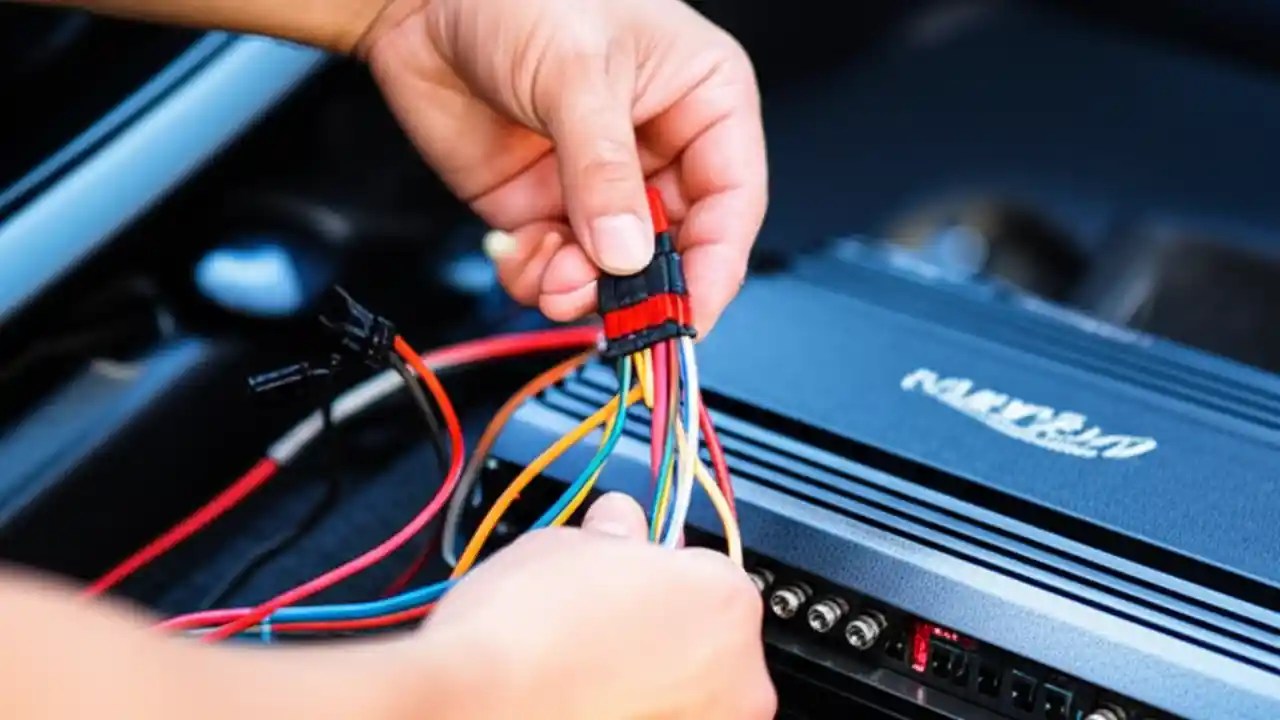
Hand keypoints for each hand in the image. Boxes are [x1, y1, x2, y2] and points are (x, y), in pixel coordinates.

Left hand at [360, 0, 766, 332]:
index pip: (732, 201)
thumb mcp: (577, 75)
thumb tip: (626, 252)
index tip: (688, 314)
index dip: (714, 266)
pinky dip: (538, 277)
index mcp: (703, 102)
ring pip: (613, 269)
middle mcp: (658, 149)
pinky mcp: (545, 204)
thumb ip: (603, 172)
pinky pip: (557, 266)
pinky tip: (518, 254)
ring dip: (582, 289)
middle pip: (675, 248)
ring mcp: (599, 183)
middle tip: (609, 309)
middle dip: (638, 286)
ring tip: (552, 279)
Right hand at [418, 493, 775, 718]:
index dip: (655, 572)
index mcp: (726, 600)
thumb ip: (613, 536)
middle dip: (660, 629)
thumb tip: (619, 522)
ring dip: (652, 680)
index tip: (624, 578)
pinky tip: (589, 704)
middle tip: (599, 627)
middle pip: (707, 637)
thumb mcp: (563, 546)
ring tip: (586, 672)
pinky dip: (635, 714)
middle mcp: (741, 675)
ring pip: (689, 692)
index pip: (705, 571)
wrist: (479, 708)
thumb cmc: (522, 636)